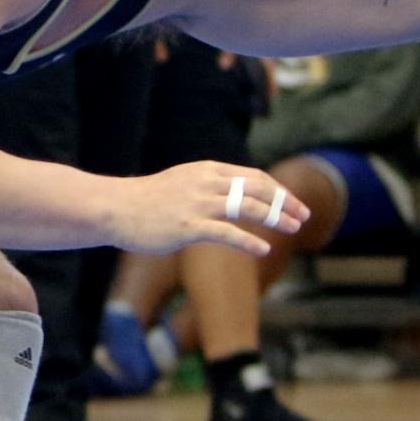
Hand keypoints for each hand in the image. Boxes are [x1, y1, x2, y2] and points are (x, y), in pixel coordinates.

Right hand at [109, 162, 308, 258]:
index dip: (278, 189)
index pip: (253, 176)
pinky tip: (263, 250)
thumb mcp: (183, 184)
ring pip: (247, 206)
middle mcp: (206, 182)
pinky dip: (248, 241)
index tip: (294, 203)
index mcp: (207, 171)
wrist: (115, 208)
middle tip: (304, 216)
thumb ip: (208, 187)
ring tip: (293, 229)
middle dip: (285, 201)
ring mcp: (197, 203)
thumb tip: (232, 197)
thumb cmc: (148, 201)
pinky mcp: (188, 226)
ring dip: (275, 217)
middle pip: (257, 188)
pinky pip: (226, 232)